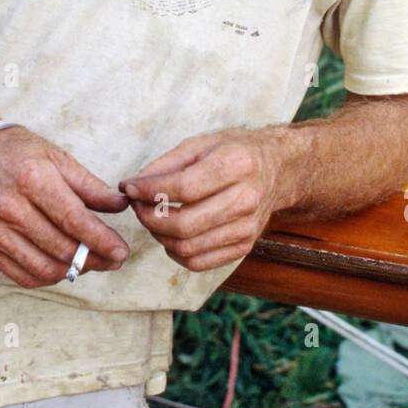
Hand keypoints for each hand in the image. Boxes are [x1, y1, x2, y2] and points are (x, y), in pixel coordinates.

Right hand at [0, 125, 131, 287]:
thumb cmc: (20, 153)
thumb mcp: (59, 158)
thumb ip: (91, 186)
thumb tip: (121, 206)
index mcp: (33, 179)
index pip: (74, 221)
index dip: (102, 241)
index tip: (121, 250)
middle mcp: (11, 207)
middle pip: (61, 247)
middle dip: (94, 259)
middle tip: (113, 259)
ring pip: (44, 267)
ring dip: (73, 271)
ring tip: (89, 262)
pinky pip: (22, 276)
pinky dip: (48, 277)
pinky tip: (62, 267)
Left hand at [118, 127, 285, 271]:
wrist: (278, 170)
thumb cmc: (234, 152)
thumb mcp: (201, 144)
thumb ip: (165, 165)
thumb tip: (131, 187)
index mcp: (236, 164)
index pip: (183, 187)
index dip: (149, 191)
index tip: (129, 188)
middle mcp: (246, 198)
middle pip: (184, 224)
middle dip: (149, 218)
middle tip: (138, 207)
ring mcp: (247, 227)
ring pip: (187, 248)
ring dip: (159, 236)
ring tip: (153, 218)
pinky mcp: (244, 246)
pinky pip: (198, 262)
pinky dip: (175, 252)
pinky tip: (171, 234)